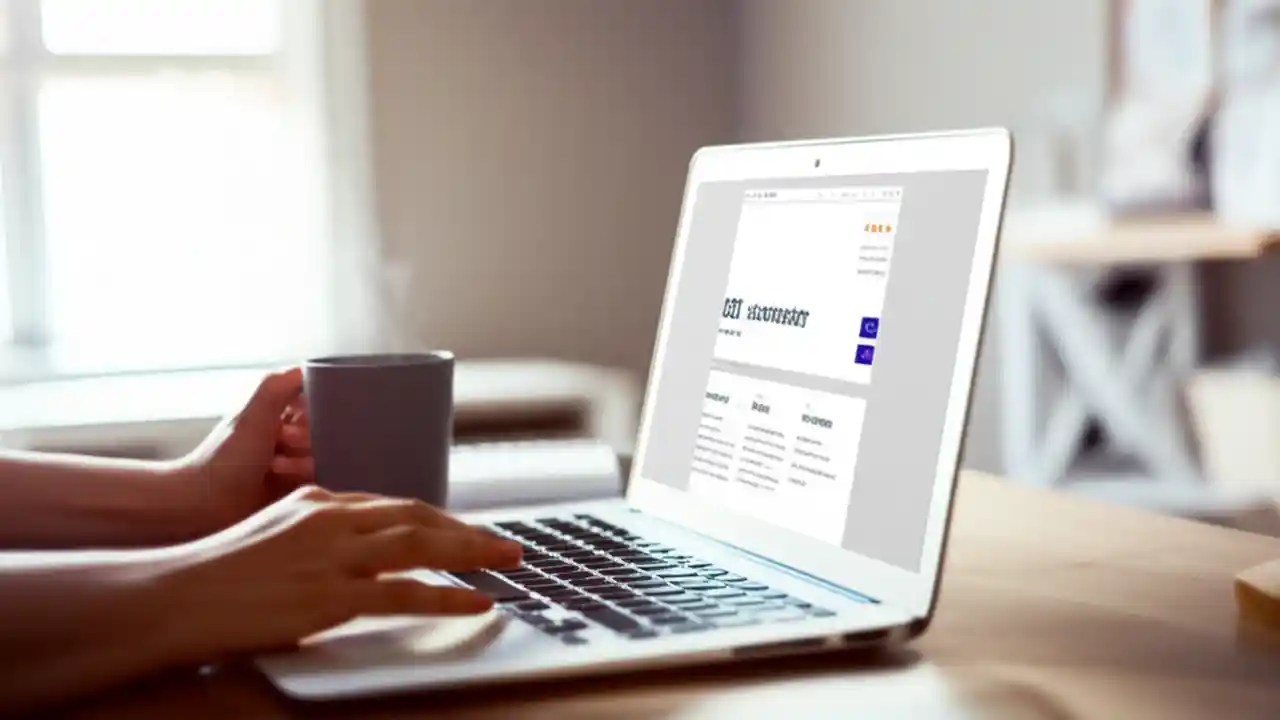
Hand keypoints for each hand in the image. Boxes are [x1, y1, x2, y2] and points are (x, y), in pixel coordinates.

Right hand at [153, 485, 522, 662]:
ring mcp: (335, 555)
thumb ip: (317, 528)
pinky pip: (405, 593)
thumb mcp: (274, 530)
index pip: (396, 504)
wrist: (180, 593)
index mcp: (321, 500)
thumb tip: (353, 539)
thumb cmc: (220, 569)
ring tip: (508, 562)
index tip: (467, 530)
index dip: (439, 518)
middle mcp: (334, 518)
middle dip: (469, 530)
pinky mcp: (332, 595)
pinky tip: (476, 601)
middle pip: (419, 516)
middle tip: (507, 544)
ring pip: (421, 546)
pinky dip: (448, 596)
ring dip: (473, 553)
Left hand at [177, 368, 314, 534]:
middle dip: (309, 436)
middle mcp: (282, 435)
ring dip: (304, 460)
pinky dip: (305, 479)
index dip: (316, 405)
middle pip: (321, 429)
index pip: (312, 399)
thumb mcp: (253, 412)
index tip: (309, 413)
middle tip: (286, 443)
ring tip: (278, 466)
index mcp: (272, 412)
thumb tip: (305, 370)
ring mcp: (289, 463)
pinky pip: (318, 480)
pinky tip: (286, 481)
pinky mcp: (293, 489)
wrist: (208, 503)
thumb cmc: (229, 455)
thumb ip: (277, 386)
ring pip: (321, 456)